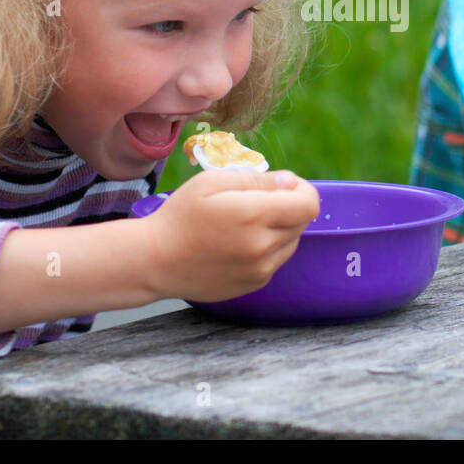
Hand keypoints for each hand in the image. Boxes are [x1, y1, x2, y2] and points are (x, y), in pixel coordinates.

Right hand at [137, 169, 319, 301]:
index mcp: (254, 215)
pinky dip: (268, 247)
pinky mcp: (254, 283)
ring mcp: (260, 269)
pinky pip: (276, 260)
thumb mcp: (211, 182)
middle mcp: (263, 246)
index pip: (309, 205)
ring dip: (280, 228)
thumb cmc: (180, 216)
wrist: (155, 261)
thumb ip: (256, 179)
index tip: (283, 185)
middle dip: (289, 206)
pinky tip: (239, 242)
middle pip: (302, 222)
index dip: (302, 190)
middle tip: (258, 200)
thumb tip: (289, 182)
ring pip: (292, 241)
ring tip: (246, 222)